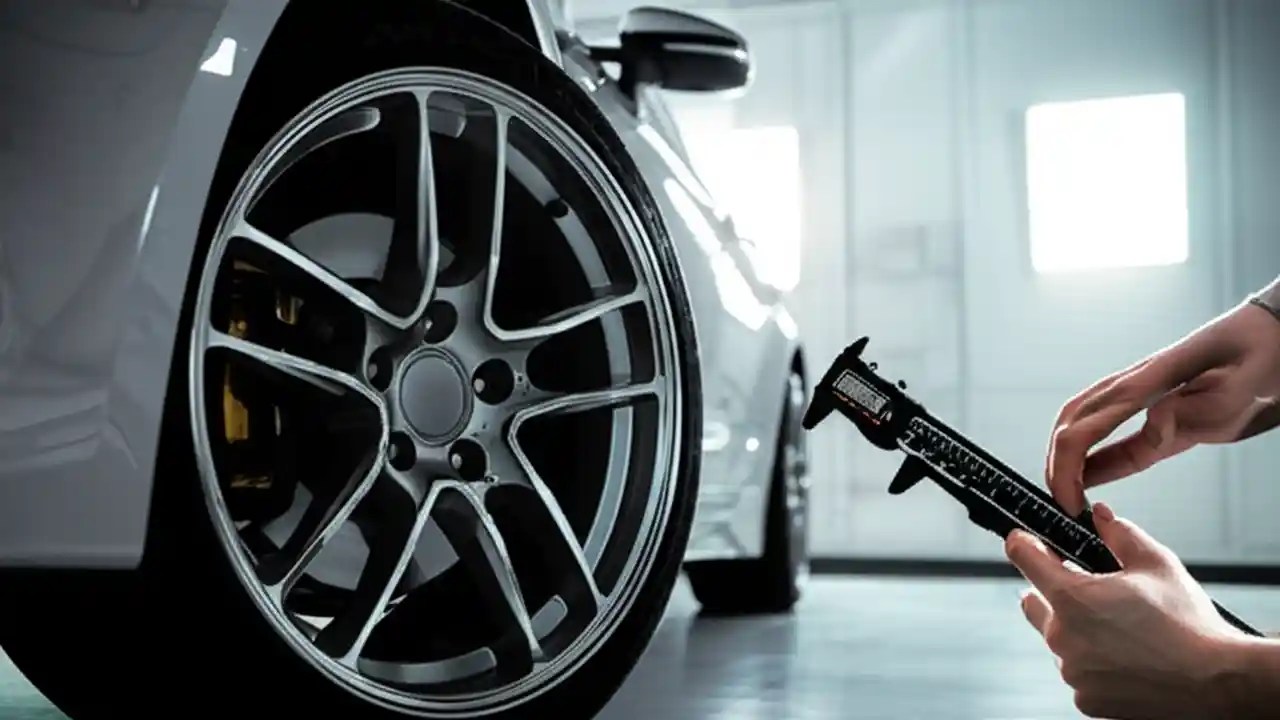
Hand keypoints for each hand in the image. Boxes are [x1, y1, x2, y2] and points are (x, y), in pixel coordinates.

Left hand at [1005, 502, 1244, 718]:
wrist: (1218, 683)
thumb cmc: (1189, 625)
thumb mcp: (1157, 563)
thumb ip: (1119, 533)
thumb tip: (1099, 515)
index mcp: (1071, 597)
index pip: (1023, 557)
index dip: (1025, 543)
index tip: (1027, 540)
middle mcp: (1062, 637)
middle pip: (1034, 602)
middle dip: (1051, 590)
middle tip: (1086, 586)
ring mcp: (1072, 672)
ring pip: (1058, 640)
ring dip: (1075, 629)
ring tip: (1118, 627)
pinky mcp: (1085, 700)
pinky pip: (1078, 672)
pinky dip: (1092, 662)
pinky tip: (1124, 656)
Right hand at [1047, 301, 1279, 515]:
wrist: (1270, 338)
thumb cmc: (1255, 357)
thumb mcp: (1233, 388)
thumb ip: (1190, 409)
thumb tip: (1150, 424)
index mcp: (1145, 382)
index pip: (1084, 427)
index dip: (1067, 467)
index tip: (1070, 501)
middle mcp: (1132, 386)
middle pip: (1070, 424)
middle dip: (1055, 466)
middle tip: (1061, 504)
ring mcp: (1139, 397)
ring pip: (1081, 426)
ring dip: (1065, 460)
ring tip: (1067, 495)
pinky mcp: (1157, 410)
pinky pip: (1114, 437)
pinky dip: (1092, 459)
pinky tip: (1088, 479)